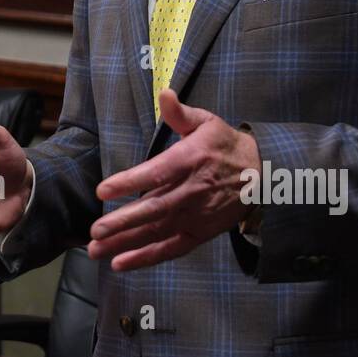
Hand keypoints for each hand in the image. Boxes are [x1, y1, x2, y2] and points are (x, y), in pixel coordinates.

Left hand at [88, 89, 259, 271]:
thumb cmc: (225, 145)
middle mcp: (191, 191)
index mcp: (189, 160)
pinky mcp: (200, 234)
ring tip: (96, 250)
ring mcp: (196, 216)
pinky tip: (121, 263)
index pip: (156, 173)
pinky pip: (170, 249)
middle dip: (122, 222)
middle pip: (153, 209)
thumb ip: (180, 113)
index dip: (129, 182)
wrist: (262, 174)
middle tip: (95, 231)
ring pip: (157, 232)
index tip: (103, 190)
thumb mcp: (206, 121)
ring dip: (125, 243)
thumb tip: (164, 93)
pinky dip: (146, 258)